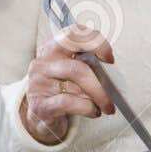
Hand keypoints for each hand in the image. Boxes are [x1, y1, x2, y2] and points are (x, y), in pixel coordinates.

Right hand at [21, 23, 116, 145]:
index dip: (95, 42)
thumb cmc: (61, 91)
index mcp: (52, 48)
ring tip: (104, 105)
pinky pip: (68, 102)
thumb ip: (87, 64)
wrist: (39, 118)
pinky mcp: (39, 105)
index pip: (73, 33)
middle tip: (112, 96)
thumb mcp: (72, 73)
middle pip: (77, 66)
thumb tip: (110, 69)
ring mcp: (38, 84)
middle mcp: (42, 63)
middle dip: (100, 83)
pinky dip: (87, 108)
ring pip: (75, 85)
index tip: (110, 59)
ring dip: (96, 97)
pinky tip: (93, 111)